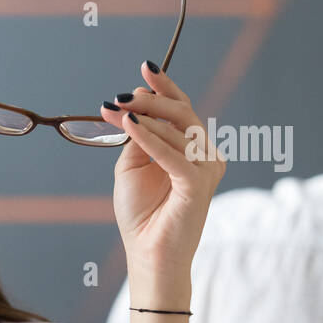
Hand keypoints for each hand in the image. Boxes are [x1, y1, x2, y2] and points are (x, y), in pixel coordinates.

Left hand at [100, 62, 224, 302]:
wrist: (148, 253)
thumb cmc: (142, 215)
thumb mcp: (132, 167)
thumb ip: (137, 138)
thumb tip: (132, 109)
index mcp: (191, 149)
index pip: (182, 109)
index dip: (165, 87)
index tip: (144, 68)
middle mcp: (205, 155)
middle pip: (182, 113)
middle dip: (150, 99)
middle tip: (120, 95)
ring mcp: (206, 169)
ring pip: (178, 130)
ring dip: (144, 116)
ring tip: (116, 109)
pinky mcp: (199, 184)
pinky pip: (174, 154)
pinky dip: (151, 138)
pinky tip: (130, 126)